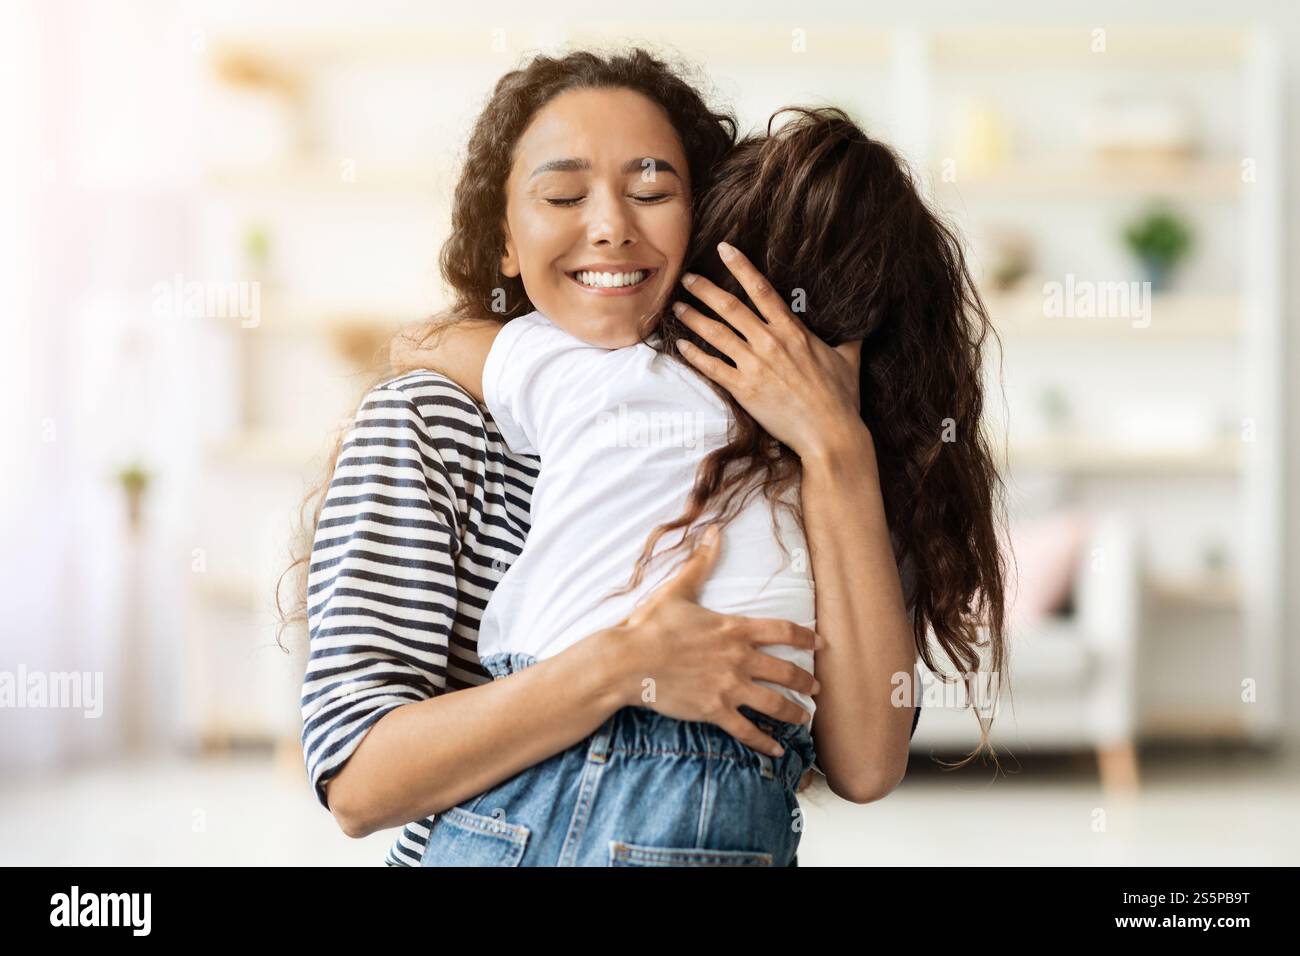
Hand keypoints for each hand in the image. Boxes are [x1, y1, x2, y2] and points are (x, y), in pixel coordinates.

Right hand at [612, 525, 821, 757]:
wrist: (628, 661)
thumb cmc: (650, 625)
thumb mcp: (678, 590)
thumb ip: (701, 564)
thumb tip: (713, 532)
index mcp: (734, 628)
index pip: (782, 631)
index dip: (805, 637)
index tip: (820, 643)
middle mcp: (738, 658)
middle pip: (786, 671)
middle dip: (806, 681)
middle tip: (818, 689)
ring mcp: (728, 687)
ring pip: (773, 704)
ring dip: (794, 712)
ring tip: (805, 719)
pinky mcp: (714, 710)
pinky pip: (746, 731)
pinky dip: (764, 743)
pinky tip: (776, 750)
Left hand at [671, 242, 865, 460]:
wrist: (830, 433)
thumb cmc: (841, 398)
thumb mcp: (848, 359)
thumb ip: (848, 337)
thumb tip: (860, 322)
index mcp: (793, 330)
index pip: (761, 289)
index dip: (740, 266)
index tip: (724, 249)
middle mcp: (770, 342)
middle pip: (730, 307)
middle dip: (704, 289)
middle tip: (686, 278)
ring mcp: (755, 365)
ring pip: (716, 334)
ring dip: (693, 318)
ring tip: (677, 307)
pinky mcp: (744, 389)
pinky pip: (712, 368)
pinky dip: (694, 356)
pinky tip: (681, 346)